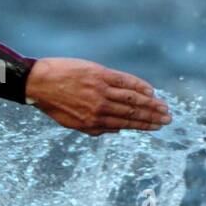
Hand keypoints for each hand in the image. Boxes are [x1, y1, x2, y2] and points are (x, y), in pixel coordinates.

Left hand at [25, 57, 168, 135]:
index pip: (124, 124)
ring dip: (151, 103)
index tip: (156, 127)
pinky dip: (138, 85)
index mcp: (93, 121)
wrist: (37, 82)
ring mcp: (100, 90)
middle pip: (132, 112)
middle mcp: (100, 107)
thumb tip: (117, 131)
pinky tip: (149, 90)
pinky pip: (124, 81)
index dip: (142, 126)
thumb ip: (94, 128)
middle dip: (152, 117)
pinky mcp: (99, 74)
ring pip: (132, 98)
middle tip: (168, 119)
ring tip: (164, 107)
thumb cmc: (53, 103)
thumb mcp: (71, 123)